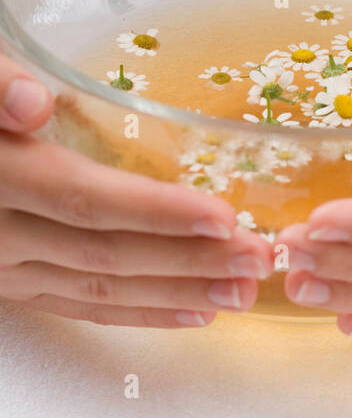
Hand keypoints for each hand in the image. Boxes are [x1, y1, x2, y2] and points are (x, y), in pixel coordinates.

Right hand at [0, 55, 272, 326]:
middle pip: (106, 256)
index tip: (222, 217)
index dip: (156, 213)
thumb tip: (32, 104)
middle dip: (190, 261)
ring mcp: (1, 267)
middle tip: (260, 256)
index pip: (87, 202)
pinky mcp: (7, 282)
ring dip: (177, 293)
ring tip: (244, 289)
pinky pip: (76, 306)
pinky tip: (191, 313)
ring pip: (98, 289)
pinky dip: (137, 313)